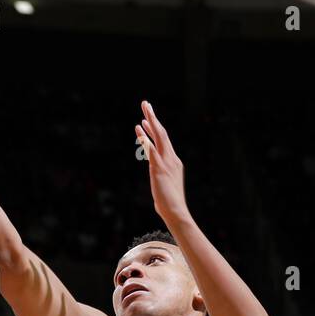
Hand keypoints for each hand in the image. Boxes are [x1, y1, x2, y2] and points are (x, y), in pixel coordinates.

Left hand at [135, 100, 189, 223]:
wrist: (176, 212)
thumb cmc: (170, 204)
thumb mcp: (165, 187)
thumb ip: (161, 179)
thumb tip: (157, 180)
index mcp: (174, 162)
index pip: (163, 141)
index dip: (154, 130)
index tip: (145, 120)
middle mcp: (172, 159)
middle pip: (162, 133)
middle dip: (153, 118)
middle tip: (145, 104)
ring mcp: (166, 162)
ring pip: (159, 136)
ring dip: (151, 121)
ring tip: (144, 109)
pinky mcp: (159, 168)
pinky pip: (151, 150)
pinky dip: (145, 139)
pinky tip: (139, 129)